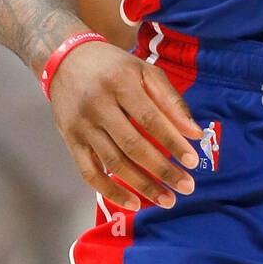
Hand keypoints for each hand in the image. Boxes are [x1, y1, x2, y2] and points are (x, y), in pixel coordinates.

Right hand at [49, 42, 202, 211]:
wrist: (67, 60)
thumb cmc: (114, 67)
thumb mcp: (145, 71)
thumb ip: (170, 100)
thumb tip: (194, 133)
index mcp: (121, 83)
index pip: (151, 119)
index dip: (172, 142)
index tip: (192, 161)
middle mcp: (99, 106)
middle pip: (133, 145)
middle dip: (162, 170)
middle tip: (186, 187)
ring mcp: (82, 126)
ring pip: (113, 163)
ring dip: (141, 186)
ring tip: (166, 199)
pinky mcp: (70, 141)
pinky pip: (89, 173)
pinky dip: (110, 191)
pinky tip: (133, 203)